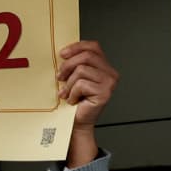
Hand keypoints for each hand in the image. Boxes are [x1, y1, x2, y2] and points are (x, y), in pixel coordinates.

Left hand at [56, 41, 117, 167]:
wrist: (77, 123)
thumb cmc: (75, 101)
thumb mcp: (73, 77)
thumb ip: (74, 64)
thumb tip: (63, 53)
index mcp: (104, 66)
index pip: (93, 47)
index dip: (76, 47)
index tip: (62, 54)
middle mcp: (110, 73)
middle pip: (86, 56)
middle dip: (68, 66)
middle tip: (60, 77)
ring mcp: (109, 83)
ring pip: (81, 70)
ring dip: (69, 83)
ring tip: (67, 93)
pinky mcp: (104, 93)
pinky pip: (81, 84)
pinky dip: (72, 93)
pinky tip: (73, 100)